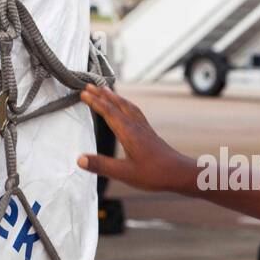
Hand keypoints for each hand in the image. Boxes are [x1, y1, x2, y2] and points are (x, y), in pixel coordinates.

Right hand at [77, 84, 194, 192]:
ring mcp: (144, 129)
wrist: (180, 173)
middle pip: (118, 104)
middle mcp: (137, 126)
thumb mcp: (125, 173)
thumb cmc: (155, 174)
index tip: (83, 93)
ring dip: (115, 97)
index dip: (95, 101)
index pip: (109, 112)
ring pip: (128, 106)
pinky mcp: (150, 133)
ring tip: (106, 91)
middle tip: (90, 85)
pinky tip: (126, 109)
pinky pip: (135, 112)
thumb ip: (102, 166)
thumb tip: (79, 160)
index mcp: (129, 133)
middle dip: (103, 94)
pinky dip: (126, 105)